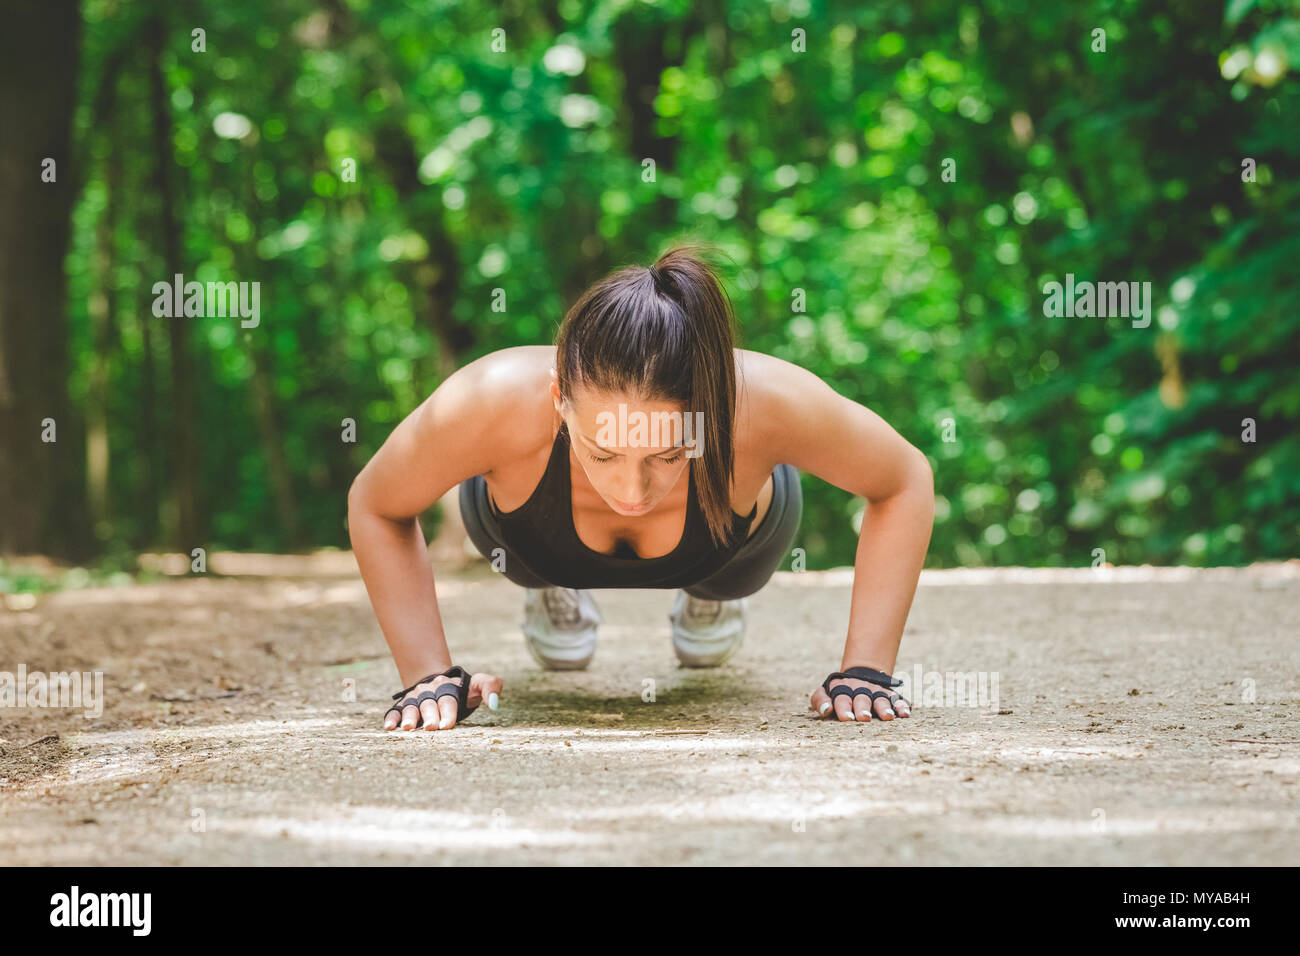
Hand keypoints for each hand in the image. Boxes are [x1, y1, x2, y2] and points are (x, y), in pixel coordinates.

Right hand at [383, 670, 503, 730]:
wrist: (441, 680)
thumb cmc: (464, 689)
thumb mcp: (479, 684)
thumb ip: (491, 688)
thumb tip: (495, 703)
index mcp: (448, 687)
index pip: (449, 699)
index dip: (448, 711)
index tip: (447, 725)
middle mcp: (430, 691)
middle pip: (429, 703)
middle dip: (429, 715)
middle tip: (430, 728)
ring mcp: (415, 698)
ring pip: (411, 706)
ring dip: (409, 716)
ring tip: (408, 728)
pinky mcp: (404, 705)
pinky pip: (396, 710)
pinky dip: (392, 718)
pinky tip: (390, 728)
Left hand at [810, 674, 910, 721]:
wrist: (859, 674)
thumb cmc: (838, 693)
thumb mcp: (824, 692)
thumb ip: (820, 700)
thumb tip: (826, 710)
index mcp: (841, 689)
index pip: (842, 698)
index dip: (844, 707)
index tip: (847, 718)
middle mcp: (859, 690)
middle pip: (862, 698)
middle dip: (863, 708)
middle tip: (864, 717)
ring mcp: (875, 692)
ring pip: (880, 699)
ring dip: (884, 707)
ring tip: (887, 716)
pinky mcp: (889, 694)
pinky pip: (896, 699)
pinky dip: (901, 706)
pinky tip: (905, 714)